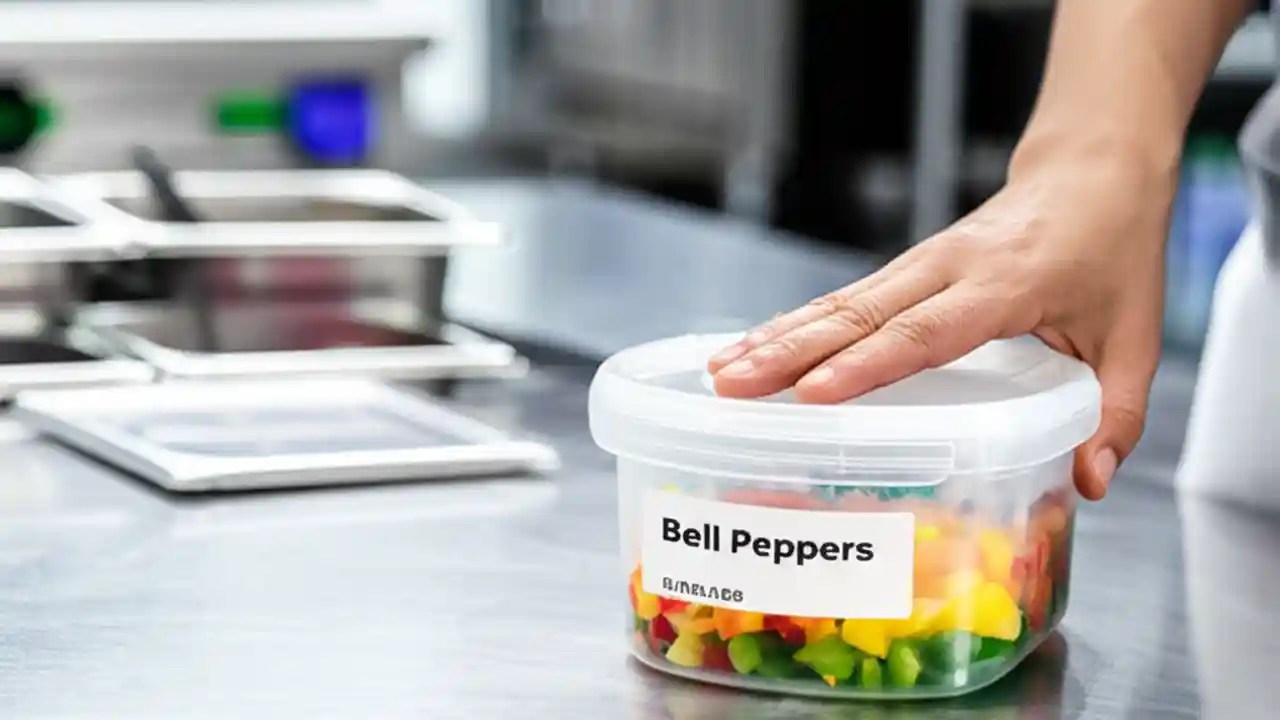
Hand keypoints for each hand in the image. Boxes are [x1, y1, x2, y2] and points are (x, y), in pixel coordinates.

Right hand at [707, 153, 1171, 498]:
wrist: (1091, 169)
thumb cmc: (1113, 250)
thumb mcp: (1137, 335)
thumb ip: (1118, 411)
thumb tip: (1090, 481)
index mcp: (1004, 285)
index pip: (925, 332)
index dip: (867, 364)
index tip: (813, 394)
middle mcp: (949, 268)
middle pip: (858, 314)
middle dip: (790, 353)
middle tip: (732, 387)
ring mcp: (921, 263)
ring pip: (839, 301)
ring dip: (777, 336)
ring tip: (722, 371)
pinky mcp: (908, 267)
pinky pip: (845, 298)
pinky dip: (794, 322)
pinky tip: (754, 347)